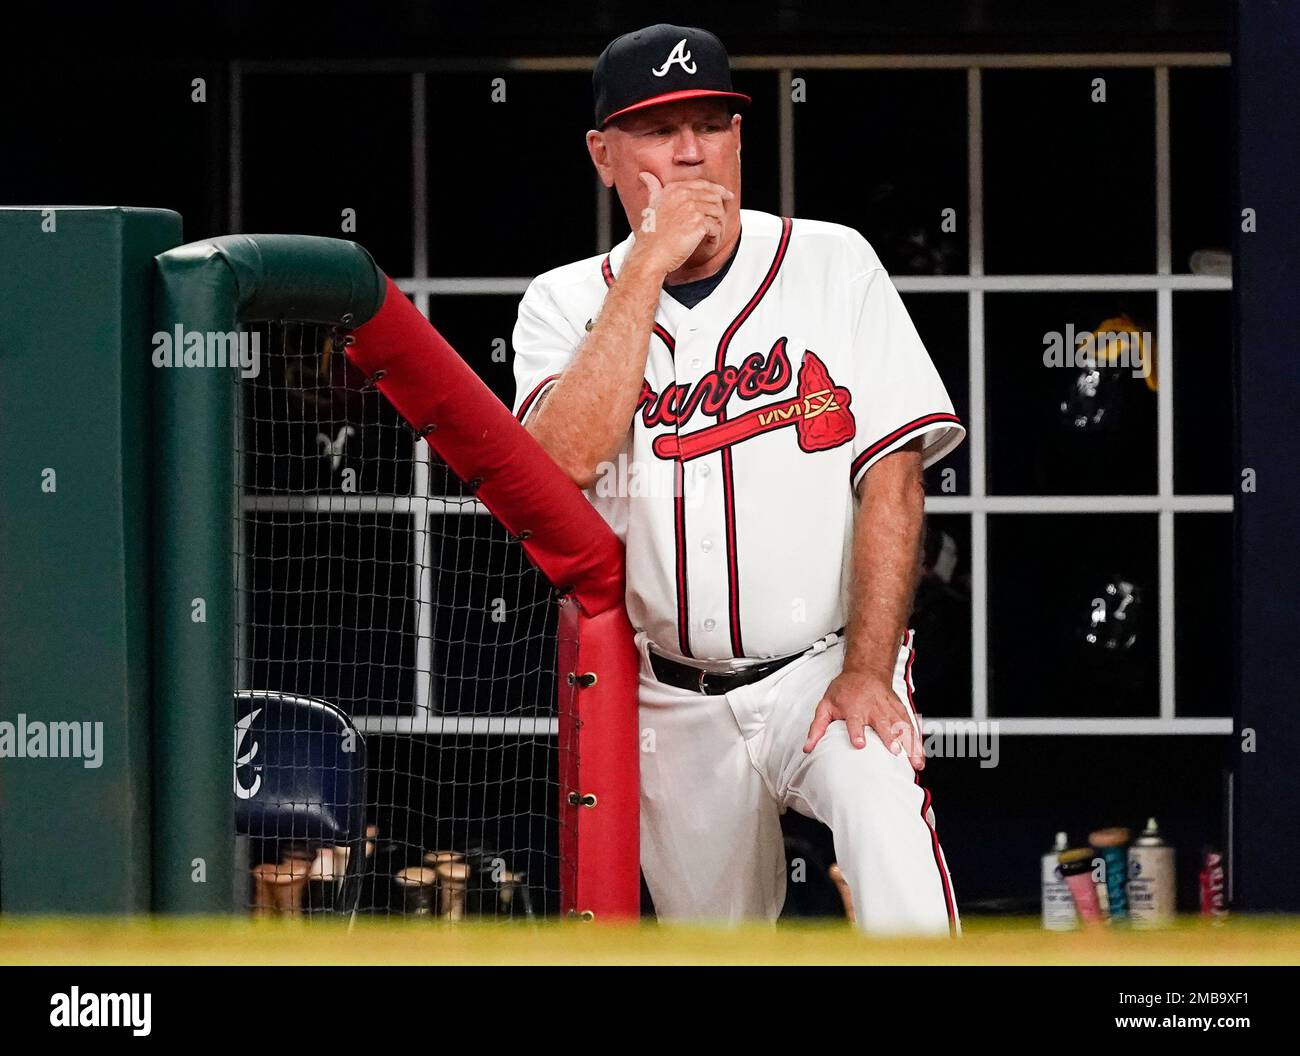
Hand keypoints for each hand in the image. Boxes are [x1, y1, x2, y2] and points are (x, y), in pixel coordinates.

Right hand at [629, 172, 732, 274]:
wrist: (650, 254)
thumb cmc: (651, 235)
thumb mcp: (651, 205)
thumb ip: (653, 188)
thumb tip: (645, 176)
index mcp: (674, 189)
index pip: (704, 184)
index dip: (718, 190)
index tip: (727, 195)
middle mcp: (684, 195)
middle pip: (715, 197)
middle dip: (719, 210)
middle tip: (719, 220)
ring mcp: (692, 209)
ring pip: (718, 212)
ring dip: (718, 224)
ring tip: (712, 234)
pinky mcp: (699, 224)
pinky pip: (717, 227)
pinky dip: (716, 237)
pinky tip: (710, 242)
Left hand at [803, 668, 925, 769]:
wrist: (865, 670)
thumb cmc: (845, 689)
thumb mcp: (826, 705)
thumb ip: (817, 727)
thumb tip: (808, 748)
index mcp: (854, 708)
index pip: (855, 721)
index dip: (857, 732)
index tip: (859, 744)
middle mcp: (873, 708)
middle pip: (883, 724)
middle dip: (889, 737)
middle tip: (894, 751)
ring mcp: (889, 709)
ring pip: (902, 727)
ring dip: (909, 743)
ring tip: (915, 761)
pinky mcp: (900, 710)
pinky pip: (911, 725)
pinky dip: (917, 740)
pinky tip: (921, 755)